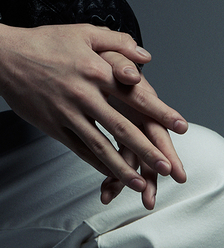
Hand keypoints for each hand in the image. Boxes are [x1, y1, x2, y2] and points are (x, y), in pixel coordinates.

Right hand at [0, 23, 187, 207]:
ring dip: (123, 167)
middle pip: (122, 128)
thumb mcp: (81, 32)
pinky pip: (79, 149)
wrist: (3, 55)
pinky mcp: (52, 125)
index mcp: (95, 69)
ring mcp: (67, 112)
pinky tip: (110, 172)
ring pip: (101, 146)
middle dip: (148, 151)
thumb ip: (116, 42)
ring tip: (141, 183)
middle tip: (168, 168)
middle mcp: (84, 94)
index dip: (160, 112)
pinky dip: (96, 163)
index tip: (180, 126)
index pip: (135, 95)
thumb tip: (145, 57)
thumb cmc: (44, 41)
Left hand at [98, 51, 186, 208]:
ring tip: (112, 195)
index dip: (163, 148)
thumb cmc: (94, 54)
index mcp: (137, 97)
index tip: (172, 169)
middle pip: (146, 149)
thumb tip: (132, 73)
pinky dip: (109, 174)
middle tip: (148, 197)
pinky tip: (105, 190)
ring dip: (124, 179)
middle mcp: (133, 115)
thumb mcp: (105, 50)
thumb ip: (121, 59)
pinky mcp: (104, 132)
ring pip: (128, 158)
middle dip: (149, 174)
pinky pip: (109, 157)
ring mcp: (120, 125)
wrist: (75, 55)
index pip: (154, 125)